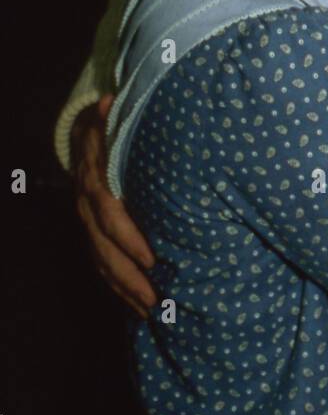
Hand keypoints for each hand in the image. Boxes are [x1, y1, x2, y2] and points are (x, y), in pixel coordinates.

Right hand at [72, 94, 156, 318]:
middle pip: (104, 250)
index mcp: (94, 181)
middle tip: (157, 301)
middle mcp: (86, 207)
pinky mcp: (91, 236)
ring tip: (152, 313)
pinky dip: (118, 289)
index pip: (109, 215)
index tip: (153, 258)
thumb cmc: (110, 128)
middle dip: (130, 278)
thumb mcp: (111, 119)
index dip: (128, 238)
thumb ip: (113, 116)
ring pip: (101, 264)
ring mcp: (86, 225)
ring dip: (125, 291)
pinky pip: (101, 267)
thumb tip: (107, 101)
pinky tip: (137, 307)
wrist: (83, 136)